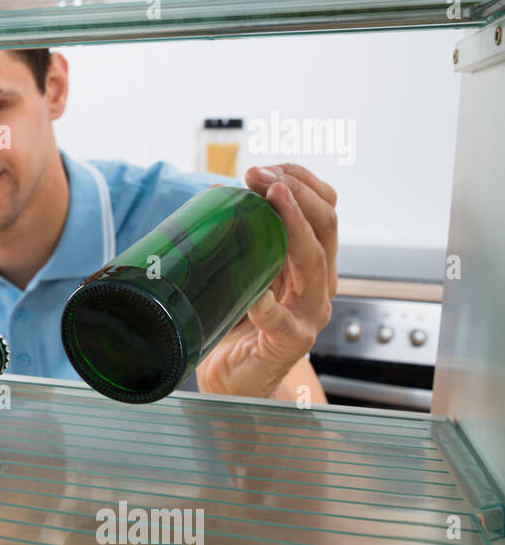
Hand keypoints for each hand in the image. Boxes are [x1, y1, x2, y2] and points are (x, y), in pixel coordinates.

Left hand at [195, 164, 337, 399]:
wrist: (236, 377)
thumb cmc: (239, 320)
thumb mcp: (246, 269)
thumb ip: (244, 238)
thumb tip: (219, 191)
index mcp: (311, 261)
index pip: (324, 209)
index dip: (300, 181)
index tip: (264, 167)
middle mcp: (319, 282)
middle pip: (326, 225)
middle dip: (295, 192)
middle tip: (259, 174)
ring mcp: (309, 312)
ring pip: (315, 261)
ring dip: (293, 225)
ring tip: (271, 200)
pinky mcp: (290, 342)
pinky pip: (281, 320)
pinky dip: (267, 305)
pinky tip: (255, 294)